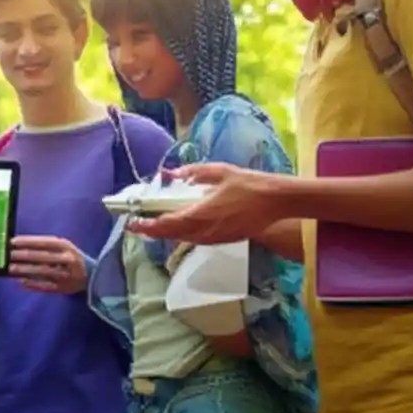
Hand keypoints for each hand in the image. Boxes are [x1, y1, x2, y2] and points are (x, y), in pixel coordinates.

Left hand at [9, 235, 86, 293]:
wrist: (91, 275)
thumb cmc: (70, 257)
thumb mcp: (63, 247)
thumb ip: (45, 245)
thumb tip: (20, 245)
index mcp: (65, 246)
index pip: (44, 242)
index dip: (27, 241)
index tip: (12, 242)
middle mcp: (67, 259)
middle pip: (42, 257)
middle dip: (24, 255)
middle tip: (8, 255)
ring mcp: (66, 275)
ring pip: (43, 272)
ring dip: (25, 270)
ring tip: (11, 268)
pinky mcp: (63, 288)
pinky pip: (45, 286)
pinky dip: (33, 284)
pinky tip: (21, 281)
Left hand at [127, 162, 285, 244]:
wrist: (277, 201)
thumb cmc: (249, 184)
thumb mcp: (219, 171)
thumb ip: (193, 172)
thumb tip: (171, 173)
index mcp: (202, 213)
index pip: (168, 223)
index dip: (149, 226)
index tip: (134, 223)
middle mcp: (206, 230)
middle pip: (173, 235)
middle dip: (154, 231)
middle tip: (139, 225)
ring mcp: (216, 237)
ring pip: (184, 239)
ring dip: (168, 234)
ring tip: (154, 226)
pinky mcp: (225, 240)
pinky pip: (198, 240)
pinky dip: (184, 235)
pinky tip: (180, 228)